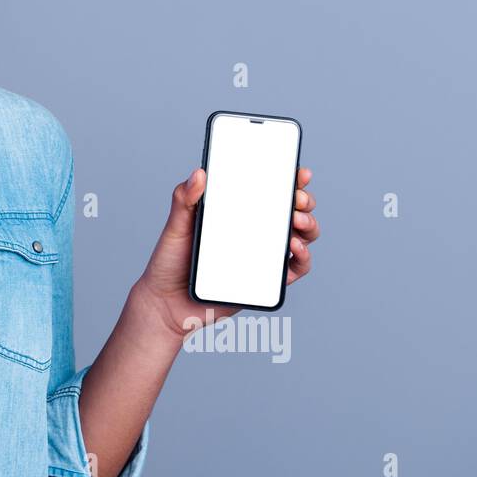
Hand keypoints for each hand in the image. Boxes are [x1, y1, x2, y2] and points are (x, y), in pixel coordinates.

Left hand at [136, 166, 319, 341]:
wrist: (167, 303)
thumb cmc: (170, 262)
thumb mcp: (176, 226)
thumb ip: (184, 199)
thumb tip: (199, 173)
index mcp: (236, 213)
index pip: (268, 191)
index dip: (289, 180)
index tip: (299, 173)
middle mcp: (253, 231)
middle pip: (292, 211)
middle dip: (304, 200)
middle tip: (297, 198)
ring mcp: (262, 254)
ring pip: (301, 236)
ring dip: (309, 225)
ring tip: (297, 221)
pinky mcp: (266, 280)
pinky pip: (295, 269)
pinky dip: (303, 257)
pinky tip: (294, 247)